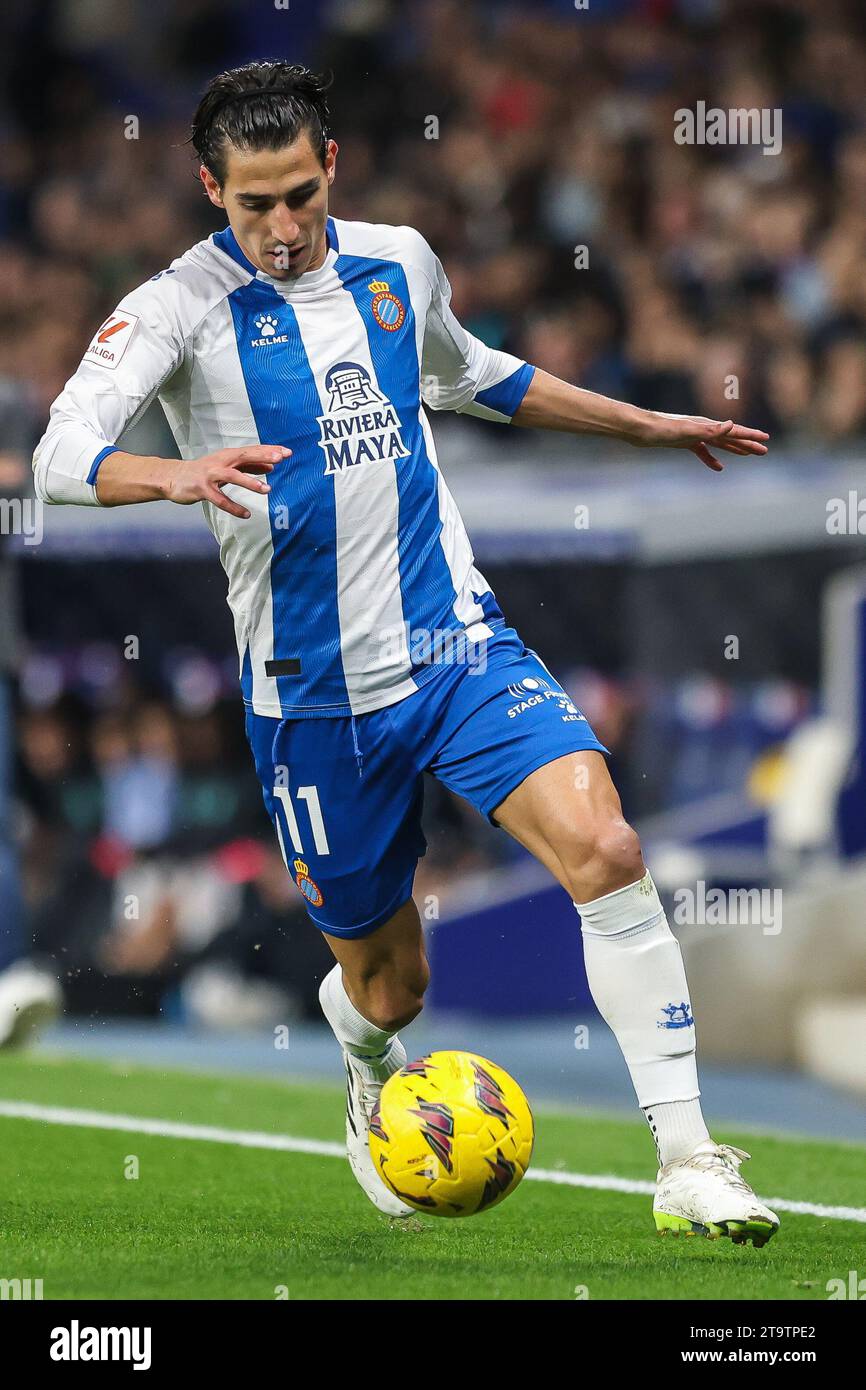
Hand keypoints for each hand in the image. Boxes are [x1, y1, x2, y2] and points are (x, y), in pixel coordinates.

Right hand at [165, 444, 290, 517]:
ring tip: (267, 490)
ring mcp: (211, 475)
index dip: (269, 450)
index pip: (252, 450)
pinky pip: (220, 499)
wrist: (173, 477)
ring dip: (250, 482)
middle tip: (280, 458)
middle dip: (262, 456)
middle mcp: (221, 462)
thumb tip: (271, 466)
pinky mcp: (202, 489)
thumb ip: (248, 466)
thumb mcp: (227, 466)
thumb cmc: (204, 471)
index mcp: (229, 456)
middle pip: (244, 456)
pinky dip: (233, 507)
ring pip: (233, 477)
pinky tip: (246, 514)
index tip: (287, 452)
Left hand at [632, 413, 768, 471]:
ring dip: (734, 449)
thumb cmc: (662, 429)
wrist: (640, 430)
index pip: (734, 431)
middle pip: (731, 437)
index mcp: (707, 426)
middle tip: (765, 451)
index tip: (766, 439)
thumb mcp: (687, 431)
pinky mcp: (684, 443)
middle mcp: (703, 429)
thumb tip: (732, 424)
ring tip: (749, 455)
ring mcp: (694, 436)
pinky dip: (712, 459)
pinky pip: (703, 452)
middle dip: (748, 444)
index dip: (750, 435)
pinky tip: (719, 467)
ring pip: (719, 444)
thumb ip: (710, 430)